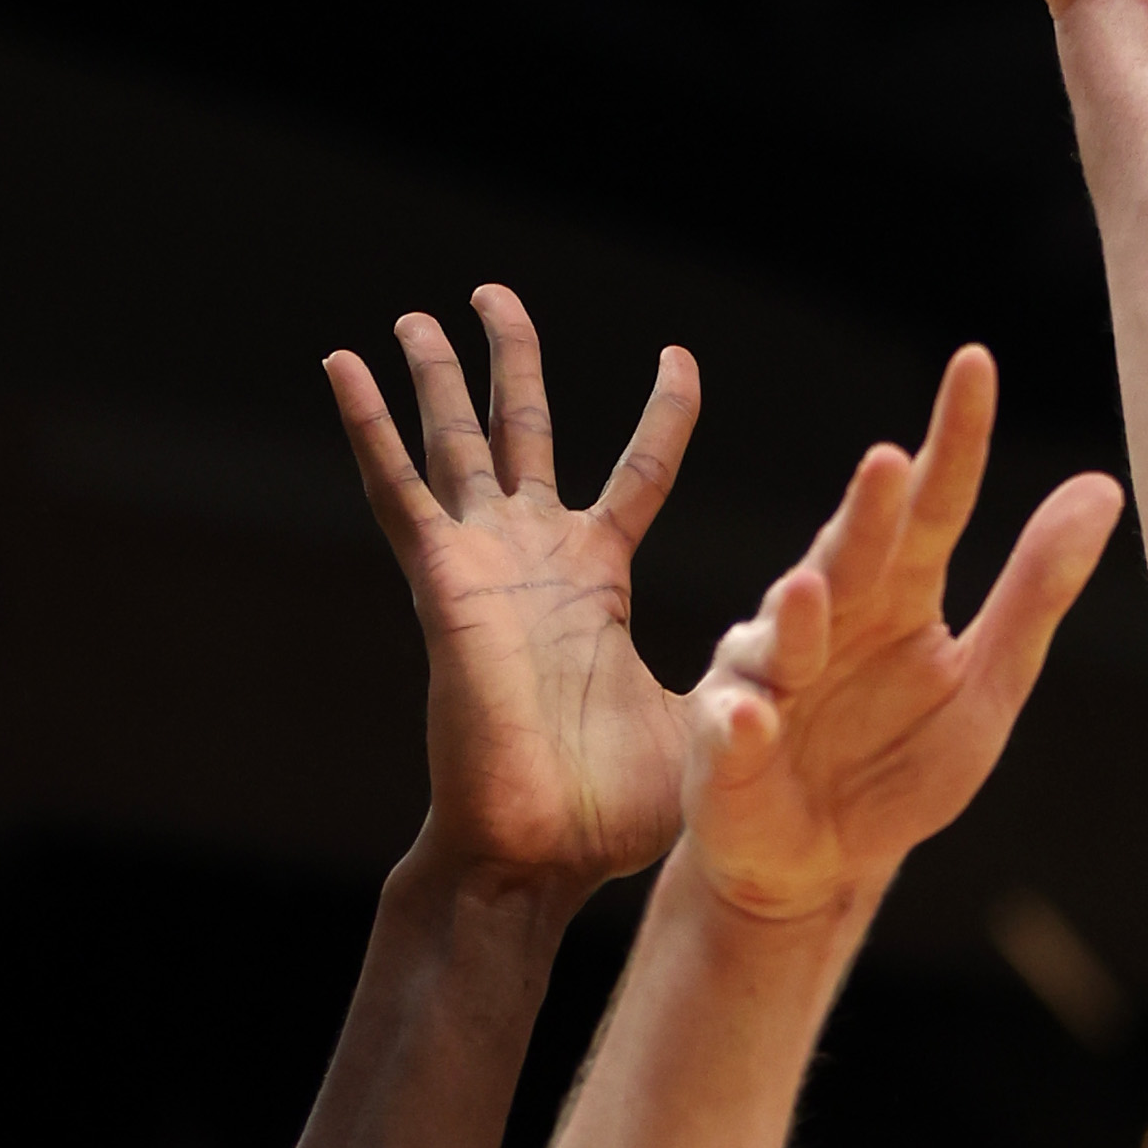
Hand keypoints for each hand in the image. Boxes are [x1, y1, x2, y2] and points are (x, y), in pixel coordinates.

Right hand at [326, 289, 694, 892]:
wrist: (542, 852)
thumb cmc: (618, 813)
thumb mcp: (708, 718)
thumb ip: (751, 669)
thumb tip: (807, 640)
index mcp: (597, 581)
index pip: (638, 472)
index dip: (661, 414)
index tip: (677, 357)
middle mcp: (534, 557)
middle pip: (524, 430)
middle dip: (509, 360)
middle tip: (492, 295)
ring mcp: (483, 564)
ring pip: (455, 442)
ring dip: (435, 375)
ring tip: (417, 312)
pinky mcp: (441, 581)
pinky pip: (397, 488)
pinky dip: (367, 423)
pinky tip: (340, 362)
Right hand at [682, 350, 1119, 927]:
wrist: (819, 868)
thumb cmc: (896, 768)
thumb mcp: (986, 688)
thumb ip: (1035, 594)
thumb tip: (1104, 486)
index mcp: (897, 596)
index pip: (933, 506)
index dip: (954, 441)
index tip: (976, 364)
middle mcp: (826, 617)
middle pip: (852, 555)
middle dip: (865, 513)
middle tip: (890, 462)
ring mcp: (768, 677)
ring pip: (781, 638)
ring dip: (794, 617)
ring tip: (812, 591)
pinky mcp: (724, 746)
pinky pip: (729, 732)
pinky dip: (738, 726)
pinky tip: (751, 718)